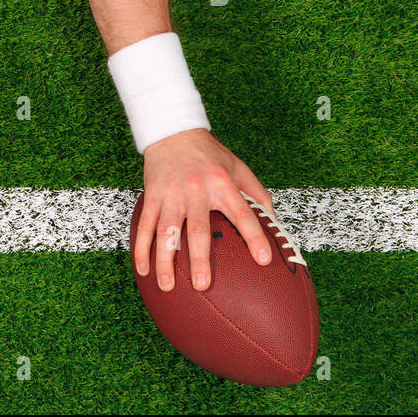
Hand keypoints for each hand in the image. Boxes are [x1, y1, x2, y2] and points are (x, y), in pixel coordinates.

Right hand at [134, 128, 274, 292]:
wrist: (174, 131)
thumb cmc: (211, 154)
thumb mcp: (239, 167)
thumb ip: (258, 195)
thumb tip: (275, 224)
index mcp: (223, 184)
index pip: (243, 213)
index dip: (254, 236)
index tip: (264, 260)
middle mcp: (197, 190)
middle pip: (198, 229)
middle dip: (199, 258)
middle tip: (202, 285)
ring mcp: (172, 193)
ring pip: (166, 231)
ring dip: (164, 260)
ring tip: (167, 285)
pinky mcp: (152, 195)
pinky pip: (145, 225)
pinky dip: (142, 249)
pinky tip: (144, 270)